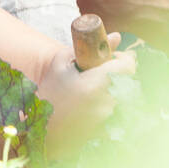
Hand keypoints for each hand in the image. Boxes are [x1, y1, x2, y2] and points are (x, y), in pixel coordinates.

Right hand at [38, 36, 135, 159]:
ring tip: (95, 86)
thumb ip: (89, 47)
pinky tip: (94, 102)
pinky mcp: (107, 130)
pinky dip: (111, 103)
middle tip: (104, 70)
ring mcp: (107, 120)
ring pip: (124, 95)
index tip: (113, 57)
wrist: (40, 127)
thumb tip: (117, 36)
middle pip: (128, 80)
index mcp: (94, 85)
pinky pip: (118, 110)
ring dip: (116, 87)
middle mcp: (104, 104)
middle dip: (120, 73)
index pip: (127, 66)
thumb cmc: (49, 90)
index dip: (123, 58)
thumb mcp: (61, 62)